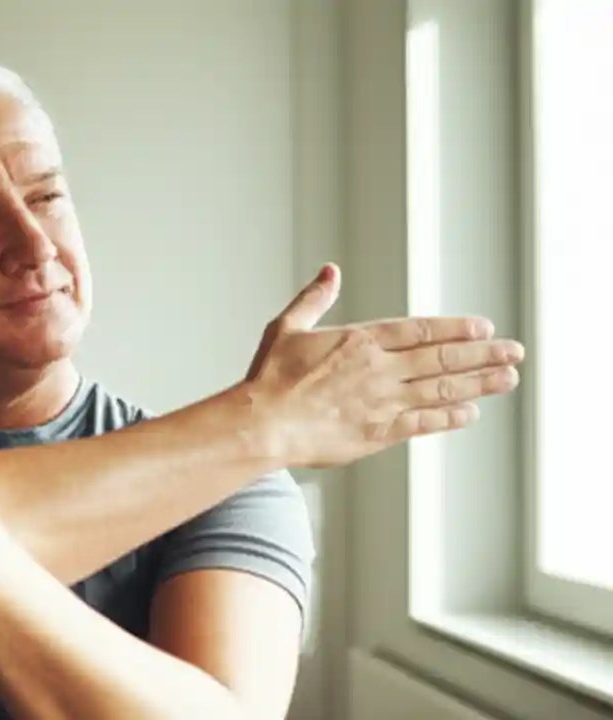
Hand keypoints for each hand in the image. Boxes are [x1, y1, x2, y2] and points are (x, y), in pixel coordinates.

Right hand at [245, 263, 524, 467]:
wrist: (262, 423)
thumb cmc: (270, 379)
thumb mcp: (287, 327)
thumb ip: (314, 299)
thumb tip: (330, 271)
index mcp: (360, 341)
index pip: (421, 330)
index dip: (456, 329)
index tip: (483, 327)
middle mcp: (379, 370)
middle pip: (442, 358)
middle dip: (484, 354)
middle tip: (514, 351)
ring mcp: (382, 402)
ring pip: (441, 389)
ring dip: (479, 384)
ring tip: (508, 378)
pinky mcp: (378, 433)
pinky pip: (424, 423)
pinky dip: (450, 417)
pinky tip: (470, 412)